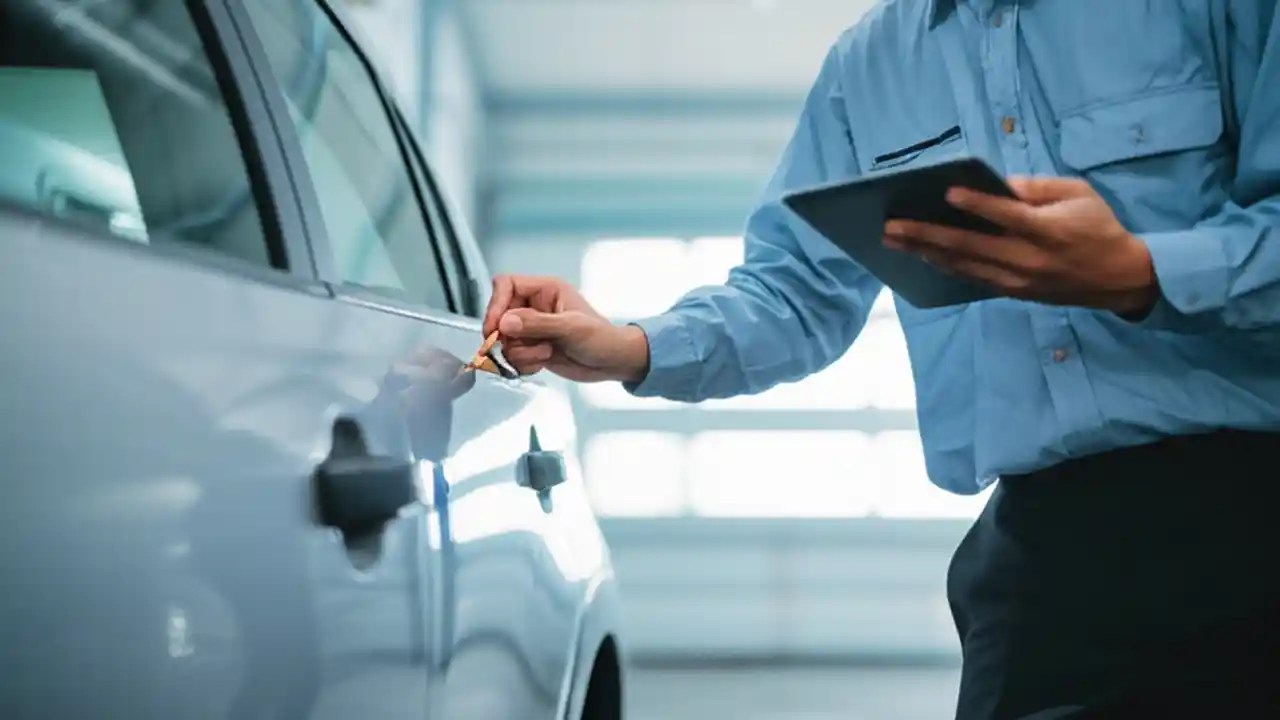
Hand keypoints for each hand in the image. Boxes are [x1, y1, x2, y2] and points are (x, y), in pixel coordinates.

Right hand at [483, 275, 650, 382]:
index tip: (495, 328)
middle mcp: (534, 307)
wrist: (613, 363)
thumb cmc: (601, 338)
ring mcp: (531, 329)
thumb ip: (537, 324)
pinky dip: (522, 363)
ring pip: (503, 340)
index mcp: (545, 290)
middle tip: (518, 348)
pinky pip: (512, 356)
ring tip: (545, 354)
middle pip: (499, 316)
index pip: (506, 285)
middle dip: (506, 336)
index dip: (496, 304)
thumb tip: (504, 323)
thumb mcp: (571, 328)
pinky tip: (541, 364)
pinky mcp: (531, 348)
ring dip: (519, 353)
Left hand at [882, 177, 1158, 314]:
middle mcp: (1027, 258)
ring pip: (962, 265)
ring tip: (893, 239)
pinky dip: (943, 266)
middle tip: (891, 225)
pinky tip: (920, 255)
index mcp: (1046, 230)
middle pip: (969, 246)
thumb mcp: (1078, 194)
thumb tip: (995, 183)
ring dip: (924, 252)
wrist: (1119, 279)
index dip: (976, 204)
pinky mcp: (1012, 292)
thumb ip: (1036, 188)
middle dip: (926, 234)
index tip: (946, 192)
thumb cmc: (1098, 227)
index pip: (1006, 215)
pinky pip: (971, 278)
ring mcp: (1016, 279)